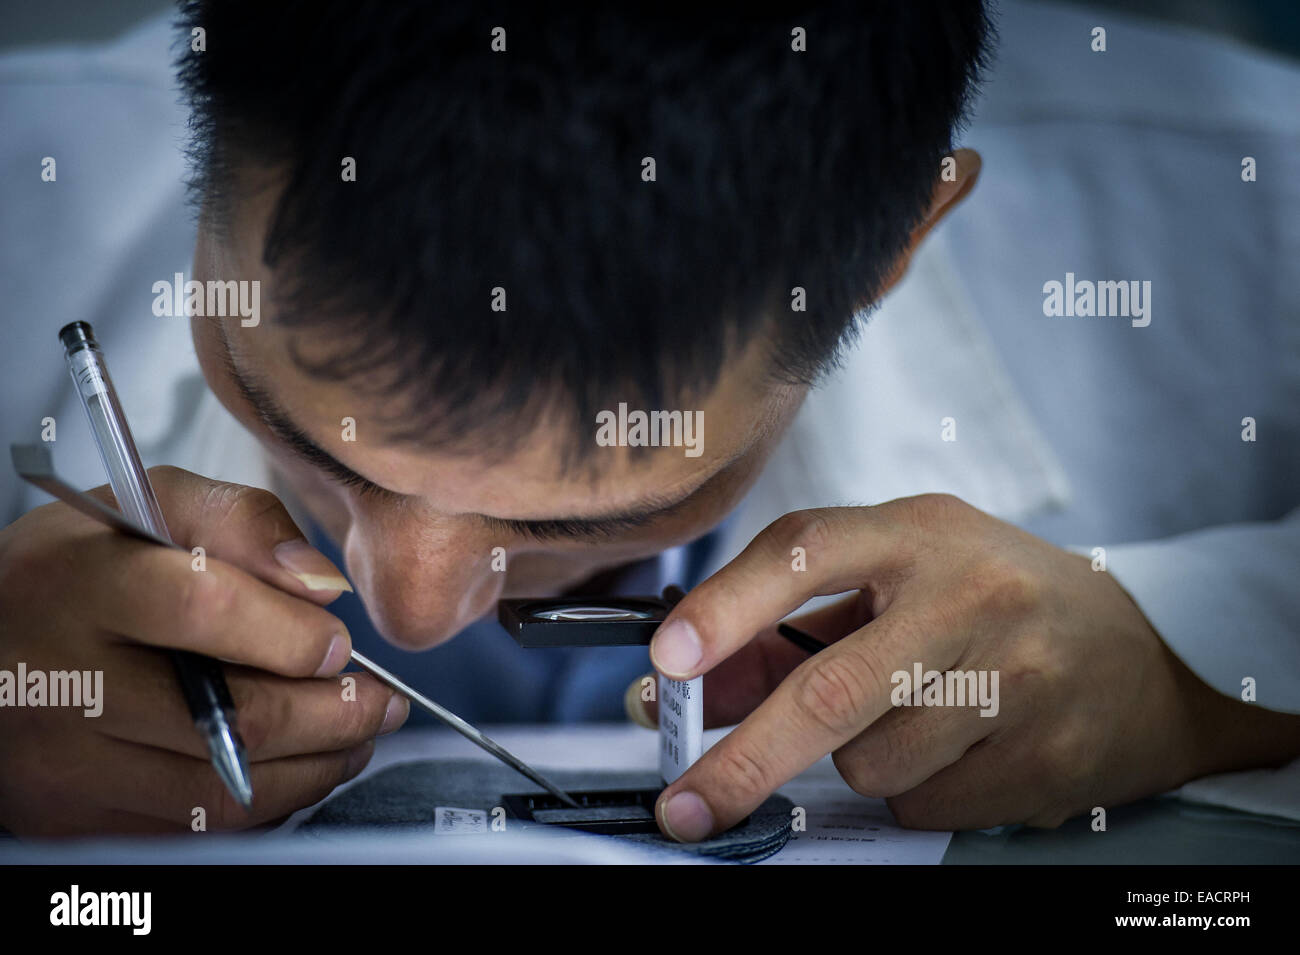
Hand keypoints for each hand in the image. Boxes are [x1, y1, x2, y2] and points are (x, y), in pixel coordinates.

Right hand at [0, 466, 407, 835]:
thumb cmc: (80, 567)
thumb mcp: (152, 506)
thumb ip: (243, 521)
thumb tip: (323, 587)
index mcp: (82, 584)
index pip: (205, 608)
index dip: (291, 632)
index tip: (337, 640)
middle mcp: (65, 681)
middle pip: (230, 717)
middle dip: (334, 714)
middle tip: (381, 700)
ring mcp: (64, 763)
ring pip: (224, 789)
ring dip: (316, 767)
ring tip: (358, 736)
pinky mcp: (71, 817)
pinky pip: (196, 827)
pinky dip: (269, 800)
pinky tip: (302, 766)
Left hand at [631, 494, 1299, 839]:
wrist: (1143, 652)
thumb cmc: (992, 601)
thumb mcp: (896, 582)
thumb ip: (793, 627)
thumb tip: (695, 690)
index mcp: (920, 532)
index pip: (806, 550)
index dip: (727, 605)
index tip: (669, 660)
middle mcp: (970, 596)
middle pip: (831, 691)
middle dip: (743, 760)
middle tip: (685, 804)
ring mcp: (1016, 678)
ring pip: (873, 763)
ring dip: (859, 764)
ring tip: (912, 718)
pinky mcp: (1044, 755)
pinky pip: (925, 805)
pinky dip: (914, 793)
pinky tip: (958, 749)